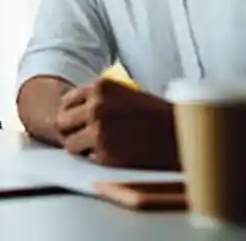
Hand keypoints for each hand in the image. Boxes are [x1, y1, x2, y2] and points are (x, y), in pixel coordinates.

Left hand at [55, 77, 177, 168]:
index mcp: (99, 87)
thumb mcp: (123, 95)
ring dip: (83, 147)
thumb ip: (97, 100)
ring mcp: (98, 131)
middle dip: (73, 131)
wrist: (184, 136)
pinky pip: (87, 159)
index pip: (66, 103)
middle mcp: (95, 106)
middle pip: (62, 122)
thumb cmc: (155, 116)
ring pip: (70, 144)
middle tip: (88, 137)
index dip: (74, 115)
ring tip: (106, 146)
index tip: (83, 123)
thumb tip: (68, 113)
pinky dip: (98, 159)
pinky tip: (118, 153)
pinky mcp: (105, 155)